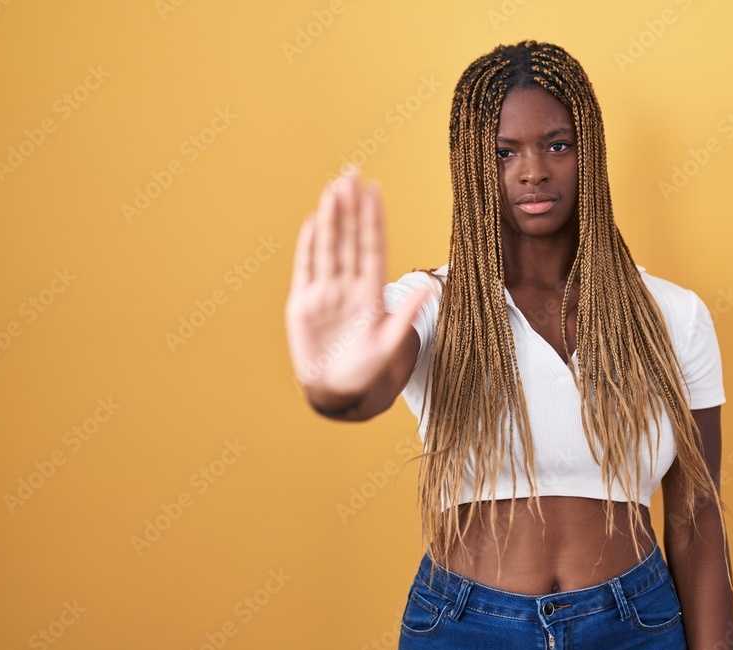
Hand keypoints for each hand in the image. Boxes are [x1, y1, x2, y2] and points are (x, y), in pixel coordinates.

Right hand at [284, 167, 430, 405]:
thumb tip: (429, 287)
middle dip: (351, 208)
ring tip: (333, 189)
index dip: (373, 219)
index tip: (375, 190)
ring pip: (329, 247)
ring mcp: (326, 292)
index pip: (372, 247)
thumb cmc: (366, 372)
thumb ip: (405, 315)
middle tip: (351, 174)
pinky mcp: (303, 303)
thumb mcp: (389, 345)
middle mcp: (349, 286)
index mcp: (371, 293)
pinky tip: (313, 222)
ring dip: (331, 218)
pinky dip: (308, 246)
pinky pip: (306, 268)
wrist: (336, 391)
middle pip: (350, 239)